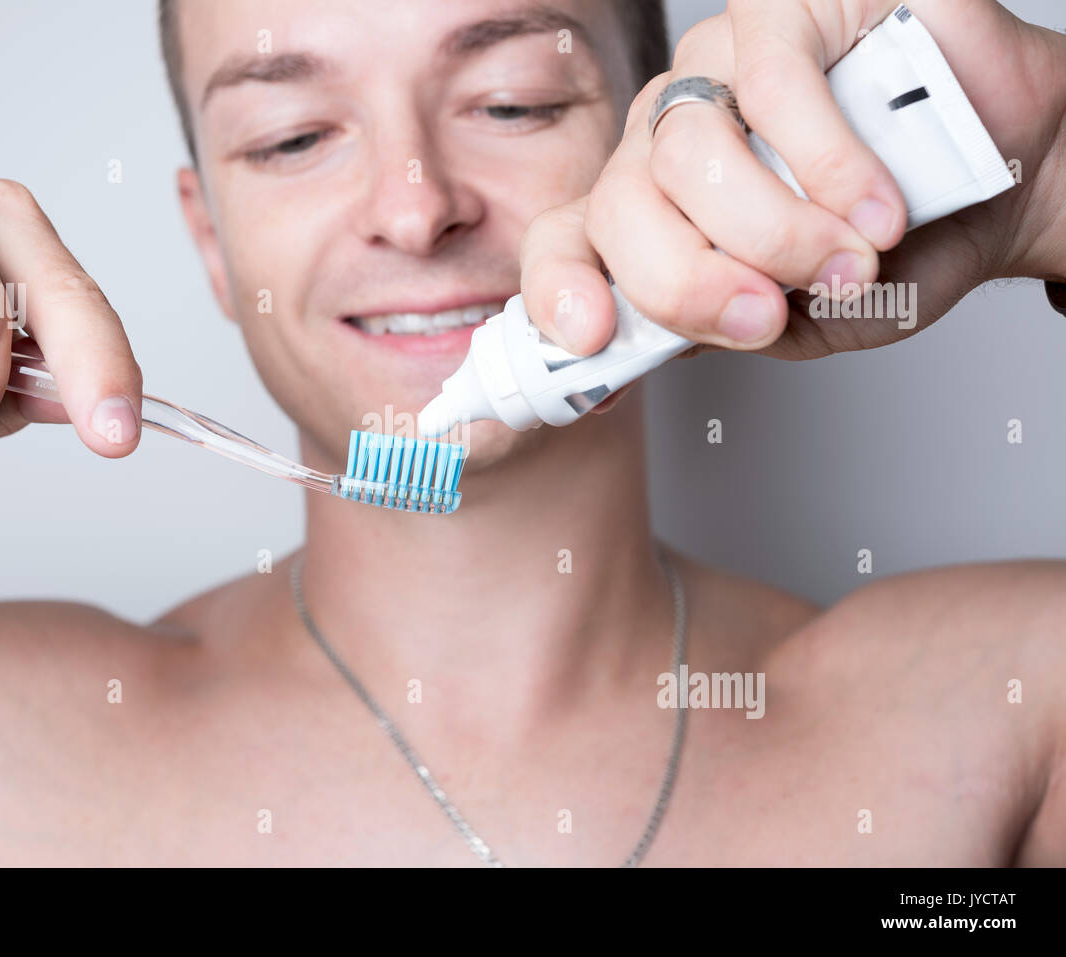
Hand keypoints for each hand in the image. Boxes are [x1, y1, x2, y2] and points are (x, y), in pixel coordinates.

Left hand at [520, 0, 1065, 410]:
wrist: (1007, 180)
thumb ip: (731, 327)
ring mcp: (720, 66)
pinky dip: (826, 161)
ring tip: (852, 260)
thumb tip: (658, 338)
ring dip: (775, 231)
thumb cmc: (899, 248)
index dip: (561, 288)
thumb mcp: (804, 321)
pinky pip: (770, 82)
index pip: (568, 239)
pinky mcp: (783, 9)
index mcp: (655, 209)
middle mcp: (672, 133)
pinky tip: (876, 202)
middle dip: (689, 283)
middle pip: (620, 206)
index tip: (590, 338)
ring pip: (687, 153)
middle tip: (768, 314)